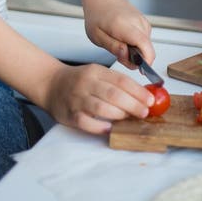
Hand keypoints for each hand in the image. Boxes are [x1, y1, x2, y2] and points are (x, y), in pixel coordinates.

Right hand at [39, 61, 153, 134]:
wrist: (51, 84)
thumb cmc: (78, 81)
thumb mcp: (97, 74)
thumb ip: (116, 83)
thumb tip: (143, 96)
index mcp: (96, 72)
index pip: (121, 80)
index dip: (138, 91)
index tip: (150, 100)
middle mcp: (86, 84)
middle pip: (113, 95)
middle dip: (133, 105)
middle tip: (145, 112)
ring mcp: (77, 100)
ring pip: (101, 108)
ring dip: (119, 115)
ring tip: (129, 118)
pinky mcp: (70, 115)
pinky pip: (86, 122)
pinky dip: (100, 127)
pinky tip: (110, 128)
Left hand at [83, 0, 154, 69]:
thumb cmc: (98, 16)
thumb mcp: (97, 36)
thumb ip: (113, 47)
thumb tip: (127, 56)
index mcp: (123, 25)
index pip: (144, 44)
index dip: (146, 60)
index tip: (140, 69)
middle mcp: (137, 22)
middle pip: (146, 49)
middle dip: (135, 59)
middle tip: (119, 54)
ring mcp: (143, 22)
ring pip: (146, 47)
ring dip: (135, 51)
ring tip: (119, 43)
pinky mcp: (145, 24)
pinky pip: (145, 42)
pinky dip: (136, 45)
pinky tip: (125, 38)